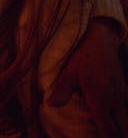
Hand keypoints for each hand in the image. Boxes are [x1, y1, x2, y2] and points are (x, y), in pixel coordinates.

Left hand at [48, 18, 127, 136]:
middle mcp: (115, 100)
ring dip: (124, 128)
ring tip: (118, 132)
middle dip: (120, 135)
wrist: (101, 42)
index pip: (108, 128)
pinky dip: (126, 118)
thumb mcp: (68, 73)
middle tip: (113, 136)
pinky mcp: (125, 90)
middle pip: (124, 127)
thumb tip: (51, 105)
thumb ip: (62, 91)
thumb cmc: (83, 58)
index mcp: (100, 100)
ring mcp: (122, 95)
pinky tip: (121, 120)